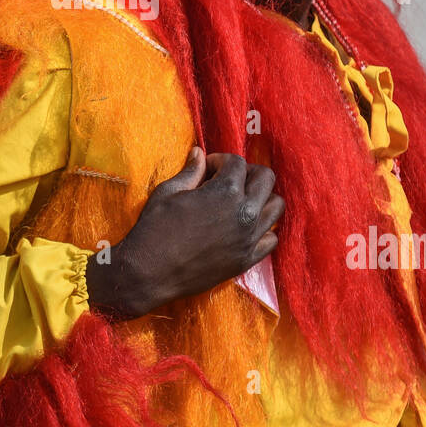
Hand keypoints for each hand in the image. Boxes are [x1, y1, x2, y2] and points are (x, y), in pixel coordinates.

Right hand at [85, 146, 283, 319]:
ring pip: (276, 206)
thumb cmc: (155, 228)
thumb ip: (191, 171)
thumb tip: (199, 153)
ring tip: (239, 201)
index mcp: (225, 192)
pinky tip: (242, 227)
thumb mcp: (169, 192)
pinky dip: (263, 229)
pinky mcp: (246, 260)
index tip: (208, 168)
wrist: (149, 273)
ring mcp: (249, 238)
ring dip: (260, 198)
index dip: (220, 160)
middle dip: (247, 173)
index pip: (238, 162)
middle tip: (227, 180)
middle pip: (266, 178)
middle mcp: (245, 213)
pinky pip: (271, 239)